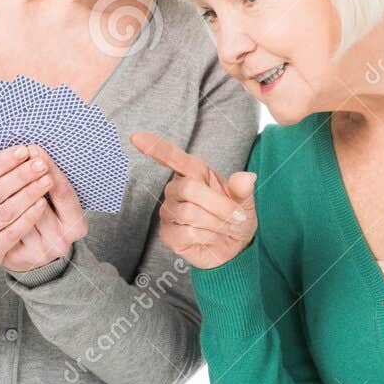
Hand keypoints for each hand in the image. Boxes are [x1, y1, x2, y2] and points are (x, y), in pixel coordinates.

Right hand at [0, 145, 53, 271]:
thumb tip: (16, 152)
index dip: (3, 161)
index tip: (23, 151)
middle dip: (21, 175)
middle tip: (40, 164)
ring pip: (6, 211)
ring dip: (29, 193)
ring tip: (46, 180)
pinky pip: (13, 232)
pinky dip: (29, 216)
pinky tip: (42, 203)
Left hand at [2, 148, 87, 272]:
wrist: (28, 253)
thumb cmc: (44, 219)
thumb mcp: (57, 203)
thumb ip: (51, 182)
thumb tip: (33, 151)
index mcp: (76, 226)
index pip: (64, 193)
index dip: (50, 169)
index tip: (34, 149)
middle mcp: (60, 243)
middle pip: (40, 202)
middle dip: (24, 174)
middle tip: (15, 152)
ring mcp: (38, 253)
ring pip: (18, 213)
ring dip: (8, 186)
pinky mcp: (16, 258)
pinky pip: (3, 225)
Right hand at [130, 130, 254, 268]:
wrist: (234, 246)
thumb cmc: (234, 217)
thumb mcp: (245, 200)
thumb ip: (242, 188)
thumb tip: (247, 177)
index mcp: (194, 172)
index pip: (171, 157)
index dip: (154, 147)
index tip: (136, 137)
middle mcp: (176, 189)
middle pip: (189, 188)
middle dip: (219, 205)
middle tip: (237, 217)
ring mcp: (169, 212)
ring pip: (189, 213)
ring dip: (215, 223)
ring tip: (223, 228)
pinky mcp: (168, 234)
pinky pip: (186, 233)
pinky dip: (206, 238)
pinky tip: (210, 238)